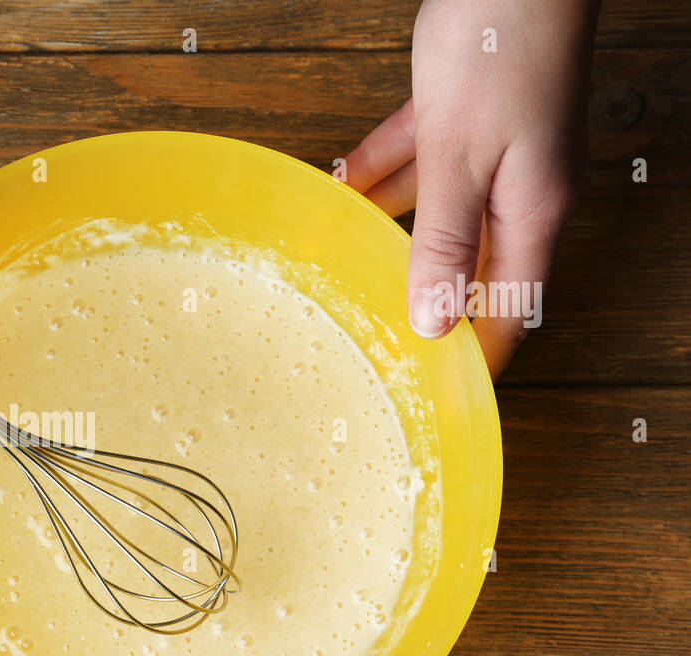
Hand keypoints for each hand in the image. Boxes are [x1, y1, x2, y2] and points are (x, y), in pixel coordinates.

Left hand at [344, 0, 597, 378]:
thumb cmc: (501, 45)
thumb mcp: (463, 157)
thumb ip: (444, 239)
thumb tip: (431, 318)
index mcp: (531, 211)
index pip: (507, 310)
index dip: (475, 357)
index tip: (436, 395)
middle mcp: (515, 190)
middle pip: (469, 268)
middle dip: (426, 306)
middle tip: (377, 343)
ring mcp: (490, 152)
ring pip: (433, 215)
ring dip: (390, 241)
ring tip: (346, 274)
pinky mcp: (462, 115)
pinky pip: (414, 161)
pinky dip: (379, 176)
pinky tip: (340, 189)